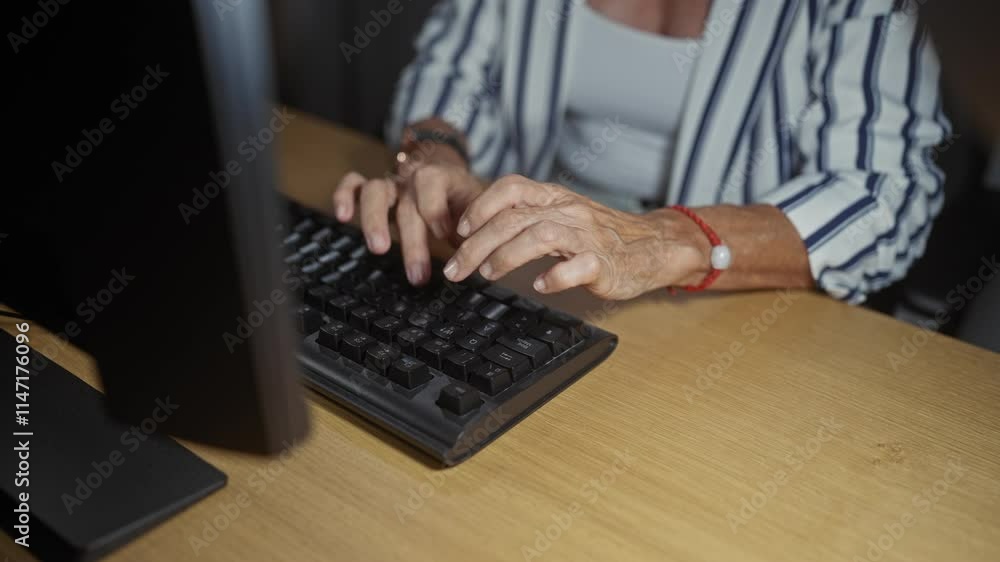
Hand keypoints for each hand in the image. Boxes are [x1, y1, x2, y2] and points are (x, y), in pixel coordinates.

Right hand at [332, 149, 483, 284]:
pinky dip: (345, 196)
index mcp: (442, 177)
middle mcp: (413, 179)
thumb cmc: (464, 203)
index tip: (446, 237)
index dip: (436, 209)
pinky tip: (343, 216)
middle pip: (407, 203)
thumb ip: (476, 233)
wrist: (451, 179)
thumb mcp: (478, 212)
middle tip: (417, 275)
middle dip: (412, 242)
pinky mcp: (372, 189)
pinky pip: (353, 184)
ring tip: (378, 249)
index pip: (433, 182)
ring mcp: (392, 183)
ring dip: (375, 220)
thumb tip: (475, 263)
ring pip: (375, 191)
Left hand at [442, 175, 711, 299]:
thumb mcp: (562, 215)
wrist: (654, 246)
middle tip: (456, 268)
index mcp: (556, 197)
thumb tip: (479, 234)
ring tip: (489, 273)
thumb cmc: (601, 235)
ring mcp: (587, 237)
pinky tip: (541, 286)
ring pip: (541, 236)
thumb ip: (527, 218)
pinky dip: (556, 276)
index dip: (481, 206)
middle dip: (478, 243)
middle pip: (515, 218)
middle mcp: (569, 211)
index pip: (512, 188)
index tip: (460, 229)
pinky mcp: (605, 263)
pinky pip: (578, 266)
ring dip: (508, 255)